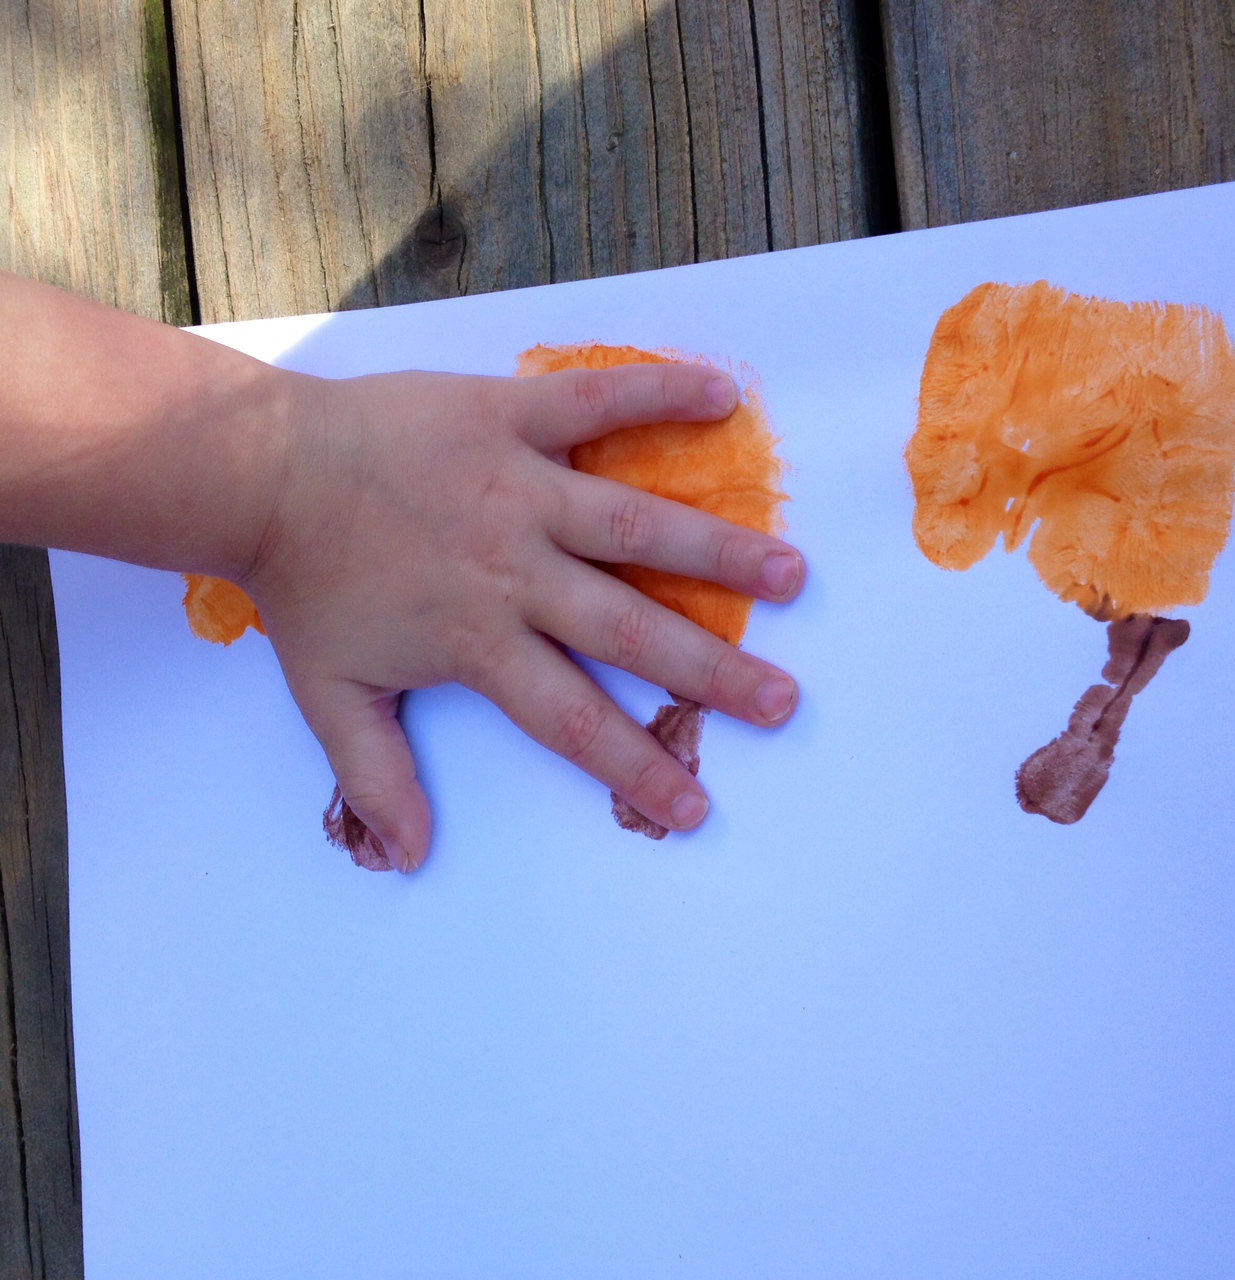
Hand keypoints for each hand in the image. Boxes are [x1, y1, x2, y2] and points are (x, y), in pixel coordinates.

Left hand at [247, 362, 804, 870]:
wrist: (261, 473)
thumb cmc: (303, 584)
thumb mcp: (328, 695)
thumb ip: (374, 779)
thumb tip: (409, 860)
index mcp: (477, 641)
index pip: (573, 720)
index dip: (636, 767)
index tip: (694, 806)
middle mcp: (514, 571)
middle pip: (630, 632)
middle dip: (712, 673)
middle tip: (784, 701)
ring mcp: (518, 487)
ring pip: (634, 525)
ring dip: (717, 552)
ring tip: (791, 574)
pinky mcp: (508, 415)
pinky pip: (595, 403)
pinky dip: (658, 394)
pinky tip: (726, 394)